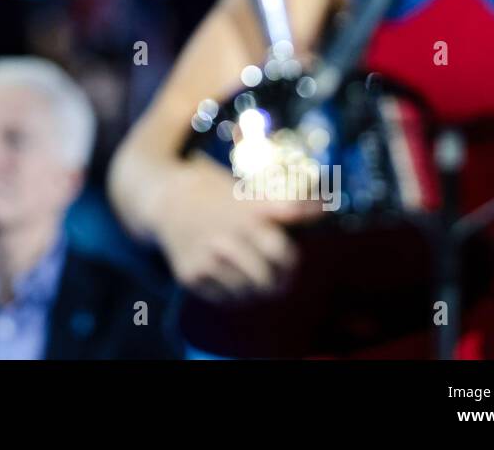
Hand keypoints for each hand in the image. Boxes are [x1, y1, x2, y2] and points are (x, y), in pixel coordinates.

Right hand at [151, 155, 324, 304]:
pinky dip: (232, 293)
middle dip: (278, 283)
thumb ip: (290, 204)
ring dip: (255, 290)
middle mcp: (226, 236)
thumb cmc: (222, 199)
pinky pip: (225, 299)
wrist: (169, 201)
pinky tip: (227, 275)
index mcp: (247, 215)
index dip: (289, 263)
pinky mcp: (191, 274)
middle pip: (267, 280)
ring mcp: (207, 257)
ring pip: (248, 293)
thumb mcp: (253, 195)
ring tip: (249, 275)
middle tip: (277, 280)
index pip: (281, 253)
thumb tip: (325, 209)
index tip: (287, 262)